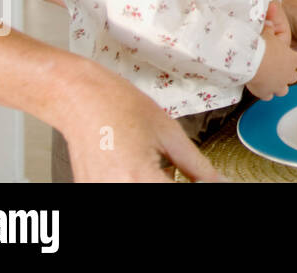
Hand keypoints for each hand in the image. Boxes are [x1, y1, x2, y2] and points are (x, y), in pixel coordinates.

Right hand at [58, 62, 222, 181]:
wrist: (79, 100)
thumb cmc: (118, 107)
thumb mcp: (169, 133)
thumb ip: (197, 166)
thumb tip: (217, 181)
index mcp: (140, 179)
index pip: (179, 195)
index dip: (200, 188)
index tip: (208, 182)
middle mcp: (118, 191)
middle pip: (163, 196)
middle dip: (175, 184)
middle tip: (185, 173)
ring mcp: (102, 194)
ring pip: (144, 194)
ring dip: (160, 183)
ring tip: (157, 167)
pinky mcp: (93, 193)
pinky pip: (128, 191)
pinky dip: (141, 183)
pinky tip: (140, 169)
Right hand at [247, 1, 296, 100]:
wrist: (249, 62)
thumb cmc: (262, 45)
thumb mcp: (269, 27)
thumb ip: (273, 19)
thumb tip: (274, 5)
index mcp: (292, 59)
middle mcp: (287, 74)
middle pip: (293, 76)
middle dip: (289, 73)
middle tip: (281, 67)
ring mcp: (277, 85)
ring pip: (282, 89)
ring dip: (278, 84)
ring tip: (272, 80)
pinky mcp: (264, 92)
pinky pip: (267, 95)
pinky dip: (264, 91)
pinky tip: (260, 87)